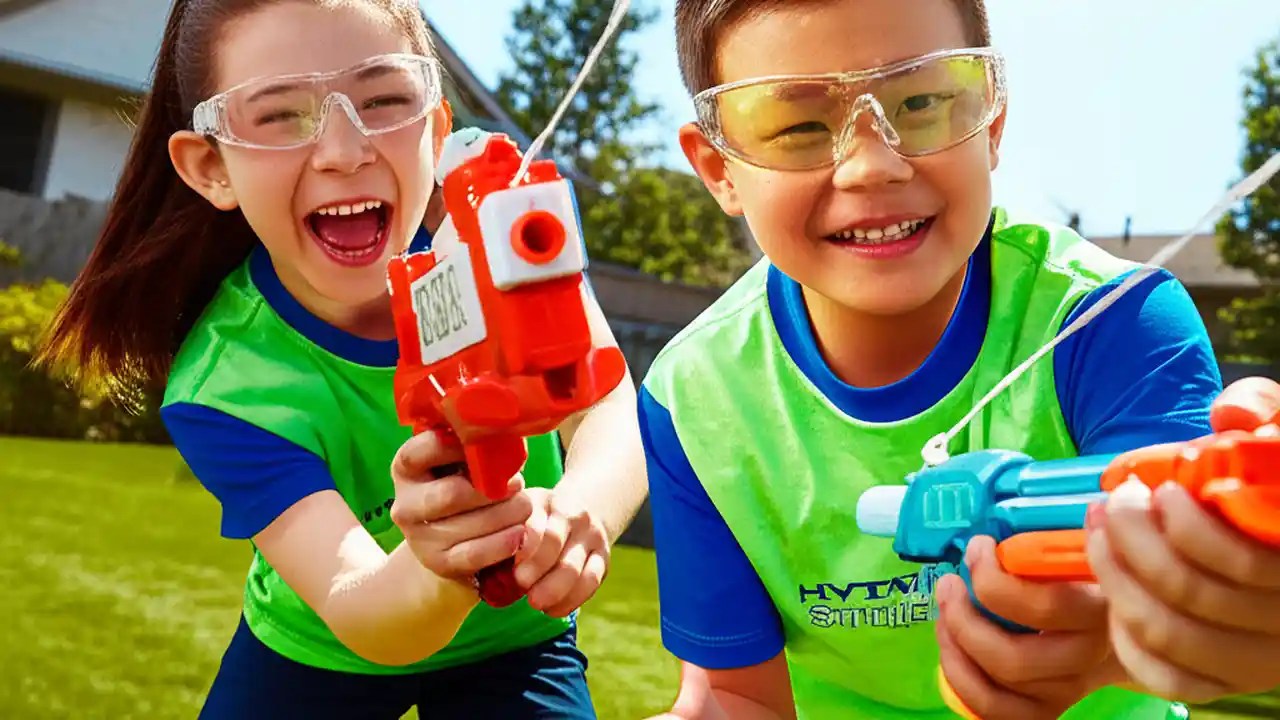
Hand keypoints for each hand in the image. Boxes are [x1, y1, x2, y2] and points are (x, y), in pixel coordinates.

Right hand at [390, 430, 532, 584]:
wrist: (448, 540)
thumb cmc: (463, 485)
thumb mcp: (461, 463)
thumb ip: (474, 447)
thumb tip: (507, 432)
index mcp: (406, 469)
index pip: (419, 451)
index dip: (454, 446)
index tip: (484, 445)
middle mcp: (405, 504)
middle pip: (451, 494)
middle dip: (492, 489)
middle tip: (517, 483)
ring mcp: (419, 537)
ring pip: (469, 524)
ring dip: (507, 514)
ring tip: (525, 507)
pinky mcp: (439, 563)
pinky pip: (474, 554)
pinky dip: (502, 544)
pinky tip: (520, 534)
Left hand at [512, 486, 609, 616]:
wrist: (580, 508)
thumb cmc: (533, 521)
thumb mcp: (518, 514)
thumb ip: (501, 533)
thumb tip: (478, 566)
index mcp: (542, 500)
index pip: (535, 523)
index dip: (524, 549)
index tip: (513, 570)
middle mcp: (570, 513)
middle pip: (555, 543)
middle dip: (538, 571)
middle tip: (523, 590)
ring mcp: (590, 534)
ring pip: (575, 566)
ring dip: (554, 590)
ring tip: (536, 603)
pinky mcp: (603, 555)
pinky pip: (592, 580)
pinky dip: (572, 599)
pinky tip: (554, 610)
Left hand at [936, 536, 1124, 719]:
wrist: (1119, 625)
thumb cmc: (1085, 574)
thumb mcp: (1080, 546)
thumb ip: (1054, 534)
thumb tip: (1024, 520)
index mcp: (1102, 608)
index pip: (1047, 608)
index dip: (996, 582)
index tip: (978, 547)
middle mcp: (1089, 658)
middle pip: (1014, 659)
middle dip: (964, 620)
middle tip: (949, 584)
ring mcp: (1068, 688)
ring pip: (999, 688)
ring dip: (956, 647)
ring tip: (944, 611)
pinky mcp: (1048, 707)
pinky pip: (994, 711)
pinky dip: (961, 679)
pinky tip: (952, 646)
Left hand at [1085, 376, 1279, 702]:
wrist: (1266, 528)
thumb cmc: (1266, 480)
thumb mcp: (1275, 439)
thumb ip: (1261, 410)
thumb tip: (1230, 414)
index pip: (1239, 561)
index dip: (1183, 526)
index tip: (1153, 491)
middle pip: (1190, 596)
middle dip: (1131, 543)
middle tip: (1110, 506)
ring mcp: (1259, 659)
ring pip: (1167, 635)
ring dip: (1116, 580)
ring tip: (1100, 536)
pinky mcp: (1227, 681)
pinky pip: (1166, 676)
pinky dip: (1128, 637)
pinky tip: (1115, 594)